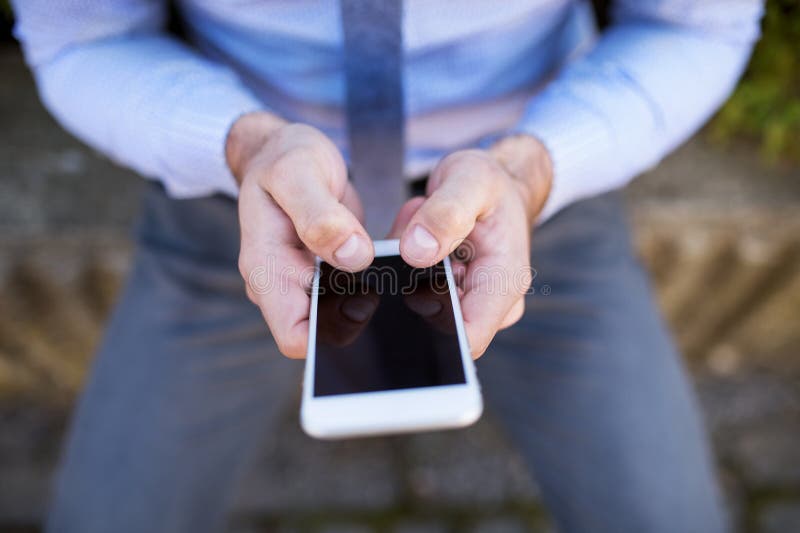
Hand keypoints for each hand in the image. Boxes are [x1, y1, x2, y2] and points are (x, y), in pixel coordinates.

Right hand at [227, 112, 373, 357]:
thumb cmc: (283, 158)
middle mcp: (282, 284)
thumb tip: (353, 257)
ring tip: (394, 268)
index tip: (363, 297)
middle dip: (357, 316)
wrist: (283, 151)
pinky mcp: (328, 273)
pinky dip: (374, 283)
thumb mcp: (295, 173)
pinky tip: (392, 263)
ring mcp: (305, 281)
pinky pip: (353, 294)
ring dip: (370, 300)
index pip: (294, 334)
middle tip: (389, 280)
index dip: (329, 329)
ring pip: (341, 316)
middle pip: (324, 331)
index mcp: (265, 268)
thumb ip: (319, 216)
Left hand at [389, 134, 551, 357]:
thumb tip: (416, 253)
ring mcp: (466, 301)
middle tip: (421, 230)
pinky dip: (404, 261)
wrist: (496, 186)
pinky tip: (417, 234)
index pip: (468, 338)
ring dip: (406, 264)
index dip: (432, 322)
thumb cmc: (491, 184)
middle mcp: (489, 302)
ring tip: (422, 224)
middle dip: (412, 277)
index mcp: (504, 283)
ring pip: (414, 301)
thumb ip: (446, 215)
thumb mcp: (471, 180)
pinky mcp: (445, 295)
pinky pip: (408, 288)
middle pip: (433, 318)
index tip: (411, 283)